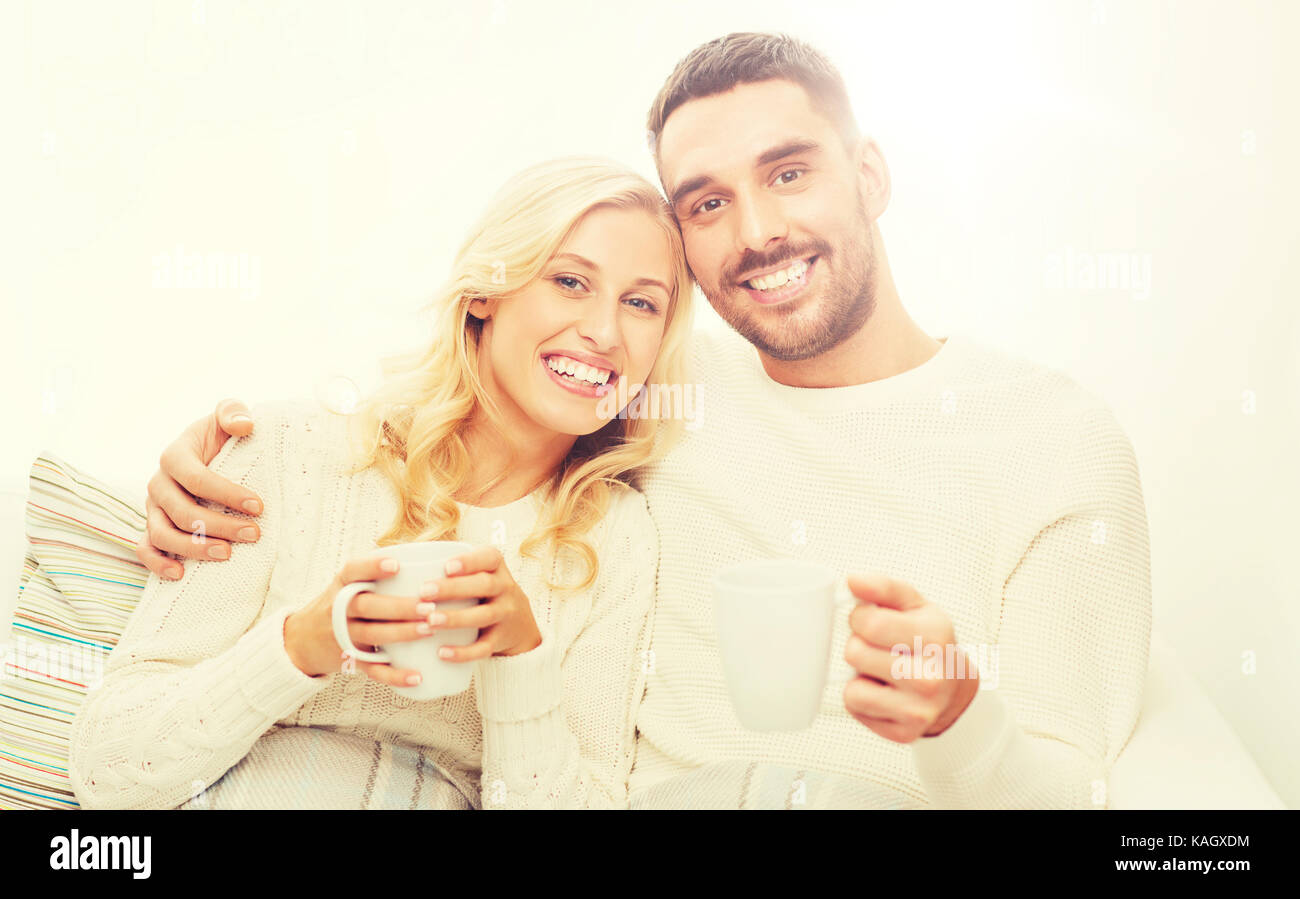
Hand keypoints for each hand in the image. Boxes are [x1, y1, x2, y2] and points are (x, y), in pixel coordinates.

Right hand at [138, 398, 264, 579]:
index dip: (226, 493)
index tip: (258, 505)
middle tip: (254, 534)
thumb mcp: (227, 415)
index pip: (196, 478)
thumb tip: (244, 425)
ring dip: (193, 548)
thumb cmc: (220, 435)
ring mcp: (153, 508)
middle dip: (219, 525)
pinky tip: (180, 574)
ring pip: (162, 533)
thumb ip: (233, 412)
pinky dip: (157, 563)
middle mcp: (158, 483)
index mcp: (174, 455)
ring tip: (227, 555)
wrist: (207, 452)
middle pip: (182, 511)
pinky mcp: (153, 526)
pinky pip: (145, 548)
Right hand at [284, 555, 439, 687]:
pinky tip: (417, 676)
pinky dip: (395, 675)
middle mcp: (339, 609)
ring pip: (373, 635)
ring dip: (402, 633)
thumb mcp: (345, 584)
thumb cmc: (337, 605)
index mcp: (341, 586)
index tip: (396, 564)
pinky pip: (373, 670)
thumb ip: (373, 572)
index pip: (353, 571)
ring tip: (428, 629)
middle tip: (428, 606)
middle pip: (367, 606)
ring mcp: (344, 636)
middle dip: (398, 606)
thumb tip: (421, 550)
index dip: (373, 567)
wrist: (300, 641)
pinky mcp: (351, 660)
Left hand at [419, 546, 541, 661]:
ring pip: (484, 615)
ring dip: (456, 618)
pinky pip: (484, 647)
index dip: (470, 561)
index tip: (446, 566)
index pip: (489, 557)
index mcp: (496, 568)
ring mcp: (505, 614)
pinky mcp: (501, 640)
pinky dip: (464, 652)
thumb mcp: (479, 573)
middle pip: (484, 585)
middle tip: (424, 592)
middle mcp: (505, 588)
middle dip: (454, 588)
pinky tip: (442, 652)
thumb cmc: (483, 592)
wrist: (519, 624)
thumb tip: (395, 560)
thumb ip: (450, 566)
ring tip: (430, 621)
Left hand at [842, 573, 979, 742]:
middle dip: (858, 646)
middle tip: (878, 648)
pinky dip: (862, 698)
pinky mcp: (903, 733)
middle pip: (855, 653)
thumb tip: (853, 580)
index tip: (870, 620)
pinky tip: (882, 691)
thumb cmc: (929, 643)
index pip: (870, 622)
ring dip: (858, 676)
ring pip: (852, 688)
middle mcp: (931, 678)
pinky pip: (855, 709)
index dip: (859, 617)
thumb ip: (883, 587)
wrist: (954, 691)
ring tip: (880, 671)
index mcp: (936, 637)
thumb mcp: (914, 606)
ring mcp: (918, 710)